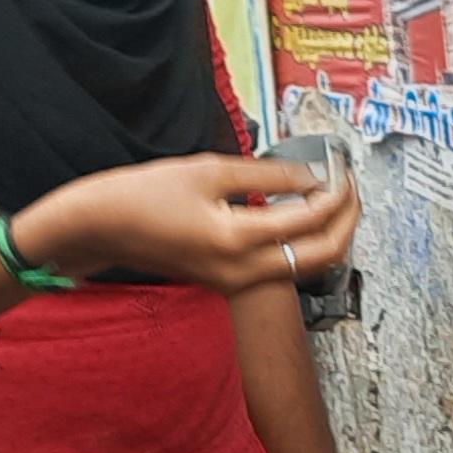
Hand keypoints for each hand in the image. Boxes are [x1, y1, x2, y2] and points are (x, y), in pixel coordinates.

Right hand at [12, 154, 360, 292]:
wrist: (99, 227)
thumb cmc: (143, 194)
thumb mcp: (209, 171)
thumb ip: (268, 175)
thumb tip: (313, 175)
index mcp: (235, 240)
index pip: (311, 220)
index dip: (337, 192)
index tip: (343, 168)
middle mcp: (241, 271)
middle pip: (324, 255)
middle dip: (348, 220)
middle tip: (353, 187)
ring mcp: (236, 283)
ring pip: (307, 267)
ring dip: (331, 234)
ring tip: (336, 198)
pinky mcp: (230, 283)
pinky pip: (284, 268)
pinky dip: (305, 244)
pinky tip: (306, 216)